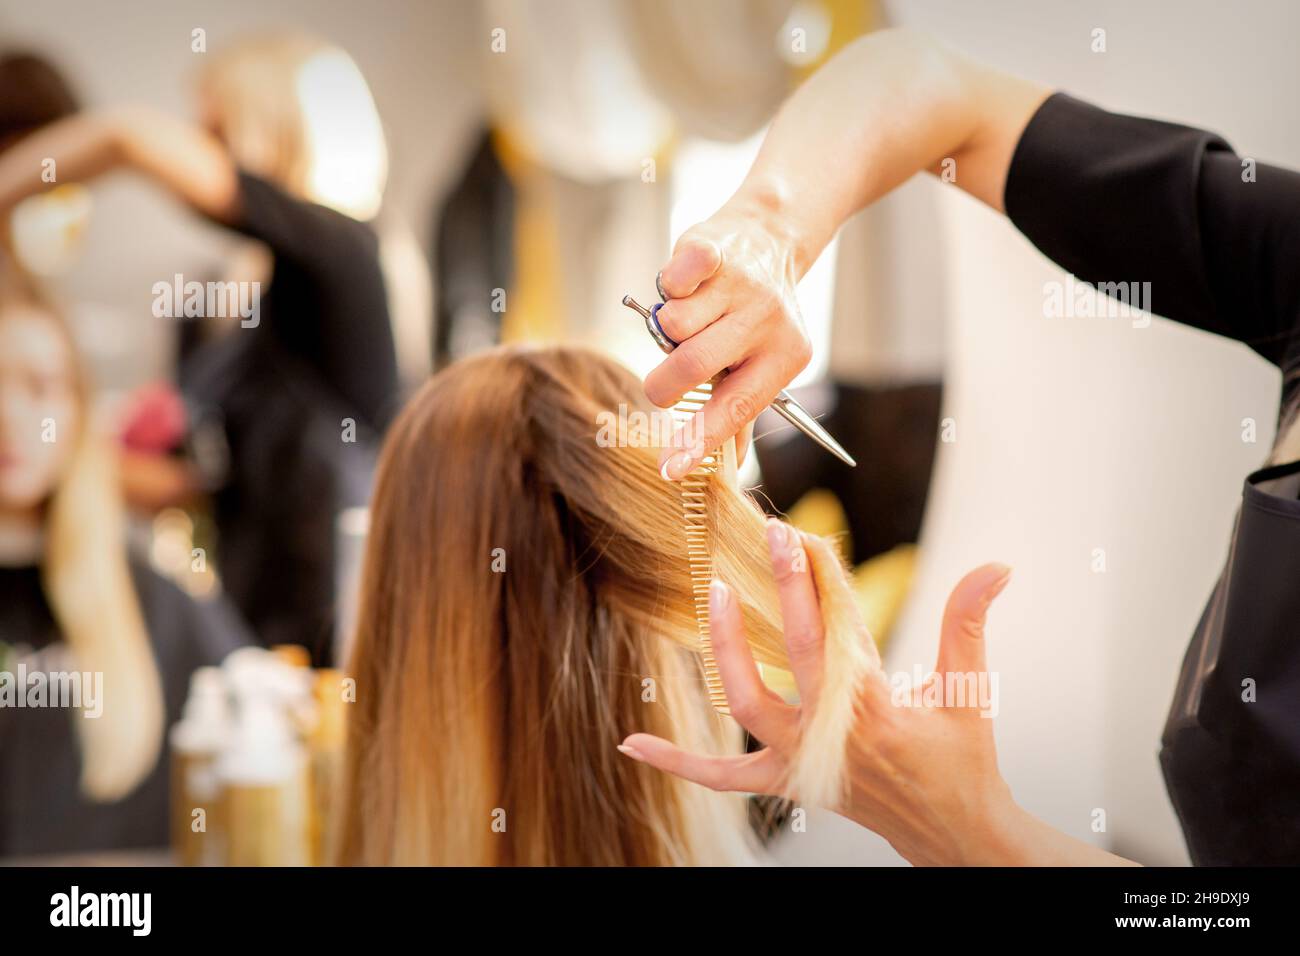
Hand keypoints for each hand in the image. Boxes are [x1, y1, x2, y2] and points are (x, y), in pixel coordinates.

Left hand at [619, 519, 1028, 865]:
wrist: (954, 836)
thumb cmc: (963, 761)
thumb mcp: (969, 691)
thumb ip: (968, 623)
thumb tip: (996, 566)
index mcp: (877, 707)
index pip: (845, 626)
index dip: (826, 575)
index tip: (809, 533)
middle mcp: (833, 733)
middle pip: (796, 652)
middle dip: (784, 589)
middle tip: (772, 537)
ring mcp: (803, 761)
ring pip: (749, 704)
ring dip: (727, 648)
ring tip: (716, 594)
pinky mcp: (787, 782)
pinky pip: (723, 776)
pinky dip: (678, 762)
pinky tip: (631, 744)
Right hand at [647, 194, 812, 479]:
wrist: (768, 237)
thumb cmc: (753, 317)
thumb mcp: (760, 364)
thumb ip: (739, 413)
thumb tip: (727, 468)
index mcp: (784, 358)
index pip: (735, 409)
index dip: (698, 440)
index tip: (669, 469)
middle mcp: (766, 321)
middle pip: (693, 365)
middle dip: (664, 383)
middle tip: (663, 383)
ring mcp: (740, 285)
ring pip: (673, 325)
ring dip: (668, 329)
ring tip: (690, 318)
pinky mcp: (714, 252)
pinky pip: (671, 282)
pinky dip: (667, 287)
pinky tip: (683, 285)